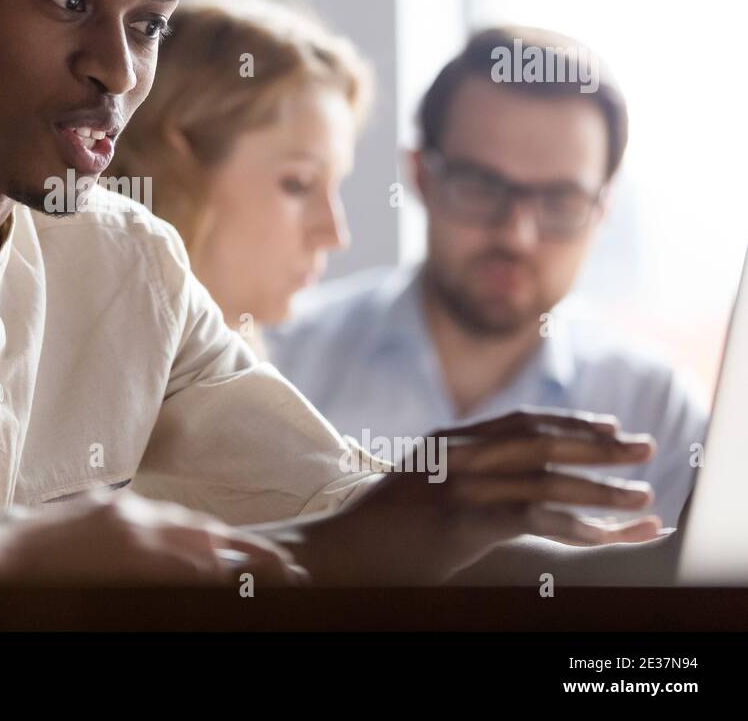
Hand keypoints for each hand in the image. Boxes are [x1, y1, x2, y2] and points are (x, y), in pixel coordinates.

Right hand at [0, 490, 309, 586]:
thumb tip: (145, 527)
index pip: (190, 523)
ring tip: (278, 578)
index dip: (224, 539)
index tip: (248, 551)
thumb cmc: (34, 545)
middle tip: (287, 565)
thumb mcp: (83, 516)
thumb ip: (119, 519)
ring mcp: (133, 547)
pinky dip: (206, 582)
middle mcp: (137, 522)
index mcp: (125, 509)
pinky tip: (229, 588)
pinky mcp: (124, 568)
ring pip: (201, 557)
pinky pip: (178, 578)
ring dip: (238, 568)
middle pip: (207, 536)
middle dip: (248, 551)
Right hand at [277, 409, 663, 584]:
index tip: (608, 426)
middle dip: (600, 444)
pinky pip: (532, 516)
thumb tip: (487, 492)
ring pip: (547, 477)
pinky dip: (577, 525)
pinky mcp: (460, 520)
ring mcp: (457, 486)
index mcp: (444, 444)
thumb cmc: (369, 534)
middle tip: (645, 449)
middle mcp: (455, 456)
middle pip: (542, 441)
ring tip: (643, 498)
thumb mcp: (412, 492)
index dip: (569, 422)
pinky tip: (605, 534)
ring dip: (603, 488)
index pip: (518, 422)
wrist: (328, 553)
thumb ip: (448, 480)